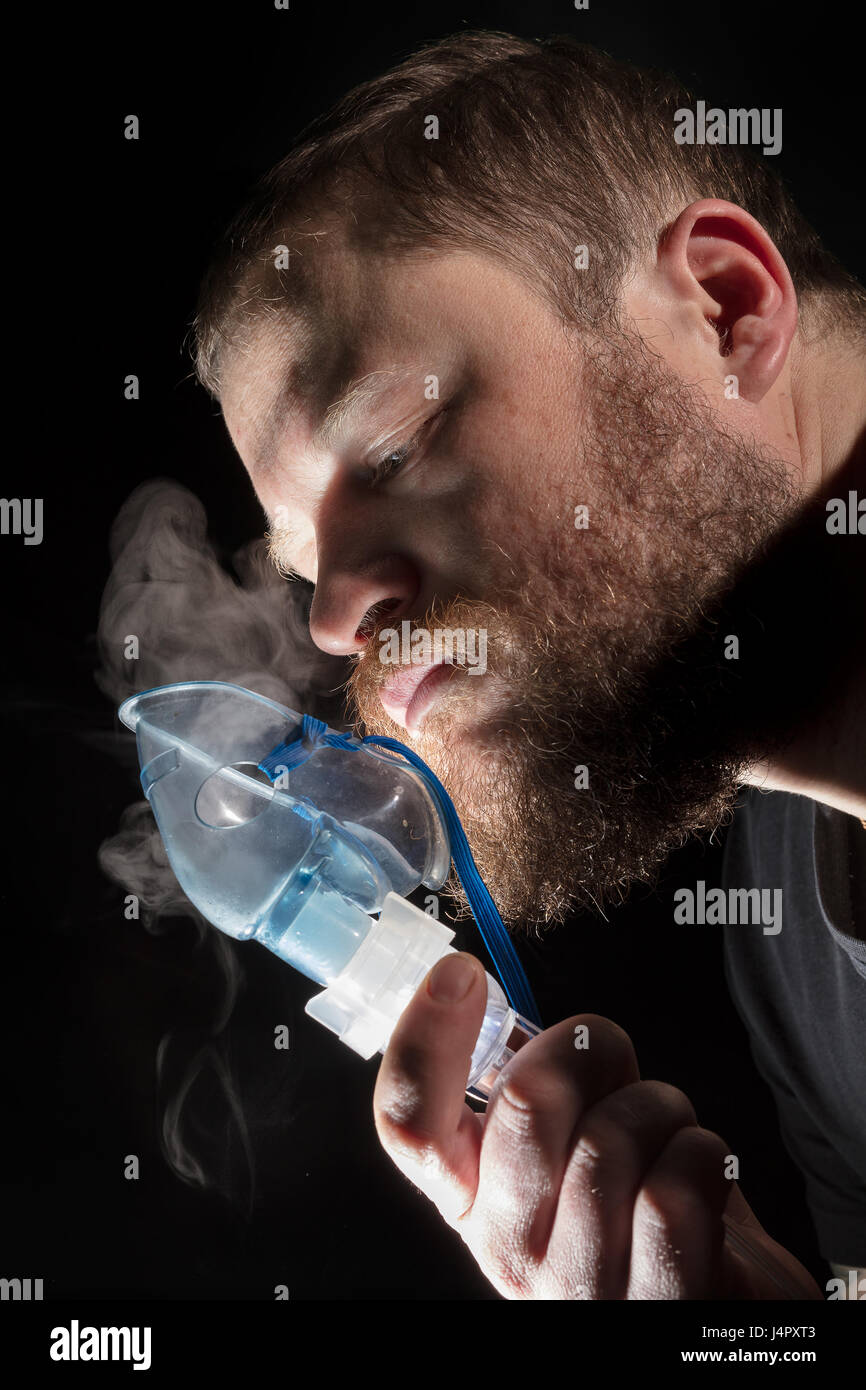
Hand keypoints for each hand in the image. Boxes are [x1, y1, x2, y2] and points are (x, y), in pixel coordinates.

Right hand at [373, 952, 822, 1299]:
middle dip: (585, 1049)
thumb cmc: (644, 1204)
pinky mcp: (660, 1303)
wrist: (722, 1299)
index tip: (461, 974)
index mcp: (475, 1197)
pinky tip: (700, 1178)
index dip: (424, 1037)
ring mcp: (581, 1289)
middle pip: (526, 1103)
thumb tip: (504, 999)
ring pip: (611, 1139)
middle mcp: (511, 1252)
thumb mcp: (569, 1136)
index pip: (409, 1124)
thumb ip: (537, 1081)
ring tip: (664, 1133)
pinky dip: (701, 1153)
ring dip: (658, 1107)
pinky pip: (676, 1185)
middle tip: (608, 1062)